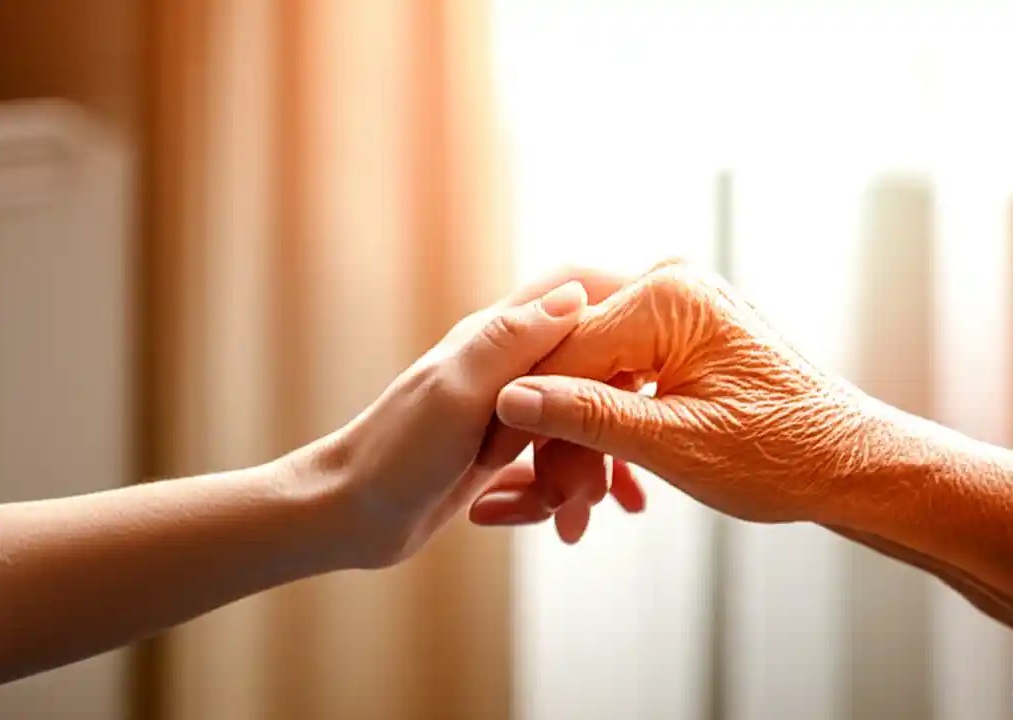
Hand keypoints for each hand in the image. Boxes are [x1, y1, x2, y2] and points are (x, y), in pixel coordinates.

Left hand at [286, 267, 641, 567]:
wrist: (349, 517)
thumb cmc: (394, 452)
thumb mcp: (457, 391)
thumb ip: (513, 342)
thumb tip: (576, 293)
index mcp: (499, 335)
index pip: (575, 291)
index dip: (623, 305)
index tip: (663, 348)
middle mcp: (510, 365)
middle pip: (593, 370)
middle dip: (611, 425)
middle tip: (617, 481)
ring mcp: (509, 409)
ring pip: (580, 424)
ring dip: (585, 473)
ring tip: (579, 517)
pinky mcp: (505, 449)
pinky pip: (557, 462)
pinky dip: (564, 492)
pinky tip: (571, 522)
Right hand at [470, 261, 870, 526]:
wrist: (849, 464)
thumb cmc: (781, 455)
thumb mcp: (672, 443)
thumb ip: (587, 417)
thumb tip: (509, 399)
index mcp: (667, 297)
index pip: (564, 349)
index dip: (526, 413)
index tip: (498, 466)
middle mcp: (671, 285)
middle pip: (578, 363)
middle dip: (561, 439)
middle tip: (554, 507)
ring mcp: (680, 308)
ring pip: (597, 376)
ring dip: (584, 443)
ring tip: (576, 510)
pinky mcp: (686, 336)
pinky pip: (625, 377)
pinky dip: (612, 429)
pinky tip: (608, 484)